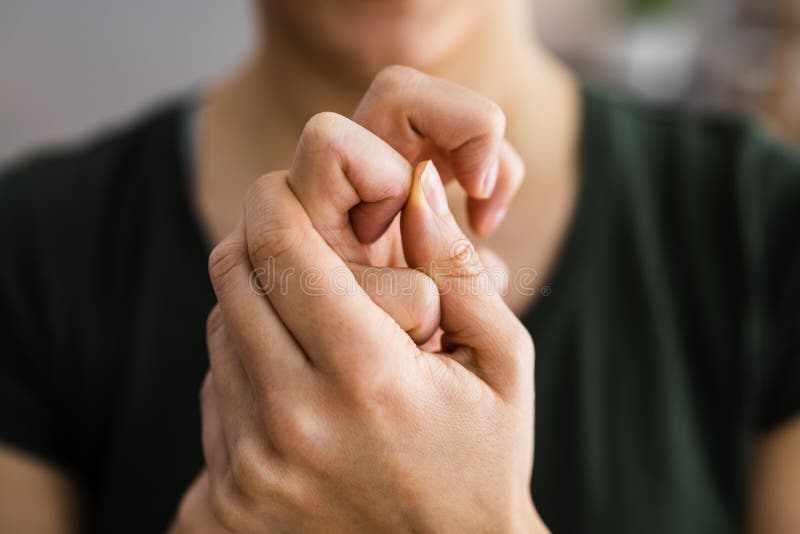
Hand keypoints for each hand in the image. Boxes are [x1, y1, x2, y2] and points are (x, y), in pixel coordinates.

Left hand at [192, 157, 543, 531]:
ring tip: (317, 331)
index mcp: (370, 375)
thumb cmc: (485, 454)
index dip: (275, 198)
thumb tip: (418, 184)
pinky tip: (302, 388)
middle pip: (232, 278)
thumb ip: (456, 267)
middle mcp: (296, 420)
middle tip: (300, 246)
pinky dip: (248, 367)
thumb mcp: (501, 359)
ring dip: (257, 307)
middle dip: (259, 240)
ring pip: (219, 330)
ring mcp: (254, 464)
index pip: (282, 249)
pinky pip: (217, 388)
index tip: (286, 188)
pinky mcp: (231, 497)